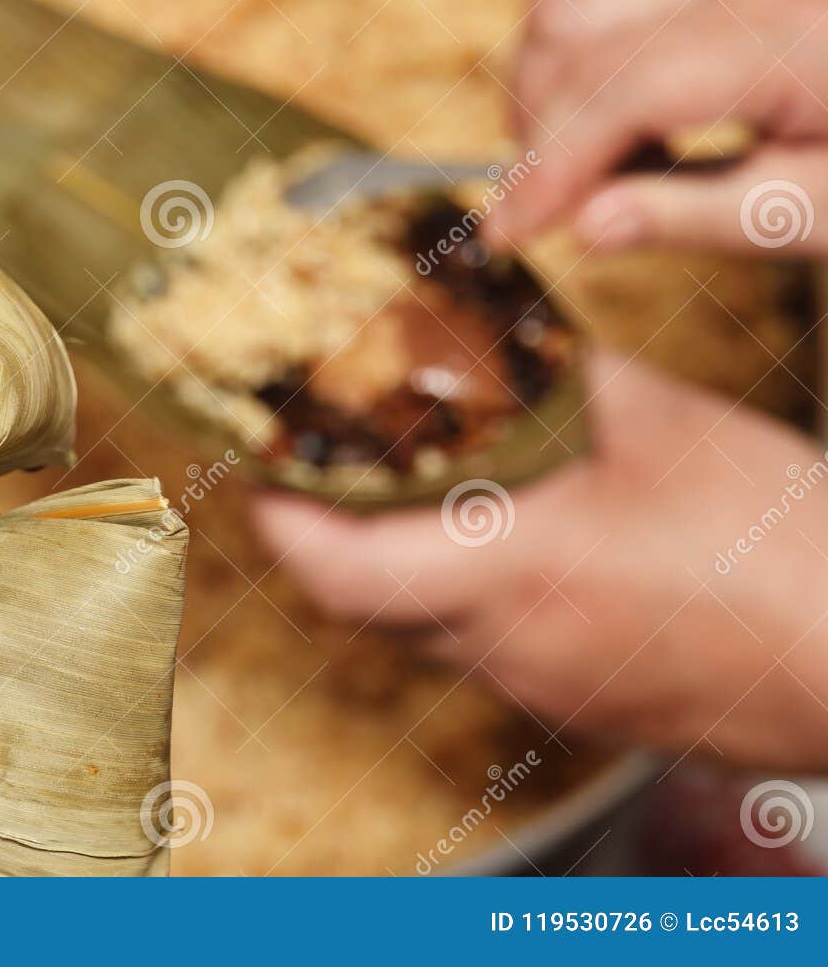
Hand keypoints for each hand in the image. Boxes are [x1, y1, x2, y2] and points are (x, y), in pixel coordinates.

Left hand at [251, 351, 827, 770]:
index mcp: (510, 574)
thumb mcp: (661, 423)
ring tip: (402, 502)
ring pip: (423, 632)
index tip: (256, 476)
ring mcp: (541, 689)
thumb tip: (503, 324)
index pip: (341, 571)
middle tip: (317, 477)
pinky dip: (460, 602)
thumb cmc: (777, 543)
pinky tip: (502, 553)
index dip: (284, 524)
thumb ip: (563, 372)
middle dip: (329, 539)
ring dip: (396, 569)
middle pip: (367, 605)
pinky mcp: (581, 708)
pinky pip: (484, 656)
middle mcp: (506, 647)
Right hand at [486, 0, 827, 256]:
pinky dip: (567, 32)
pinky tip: (599, 94)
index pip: (617, 92)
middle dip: (535, 128)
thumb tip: (586, 225)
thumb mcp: (821, 213)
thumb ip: (695, 216)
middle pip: (569, 32)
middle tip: (552, 204)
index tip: (510, 233)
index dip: (545, 170)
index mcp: (792, 37)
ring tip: (574, 149)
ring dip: (540, 76)